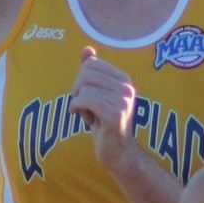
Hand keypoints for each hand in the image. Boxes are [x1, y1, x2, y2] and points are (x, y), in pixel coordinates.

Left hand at [70, 47, 137, 171]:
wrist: (118, 153)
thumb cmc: (104, 123)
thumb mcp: (97, 95)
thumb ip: (93, 72)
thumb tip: (87, 49)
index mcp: (124, 80)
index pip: (91, 64)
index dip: (81, 80)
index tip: (87, 97)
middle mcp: (127, 88)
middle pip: (85, 74)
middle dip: (76, 90)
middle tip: (82, 106)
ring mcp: (123, 101)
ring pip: (84, 89)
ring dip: (78, 104)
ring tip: (90, 116)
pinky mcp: (115, 115)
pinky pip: (85, 100)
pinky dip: (76, 109)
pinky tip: (85, 119)